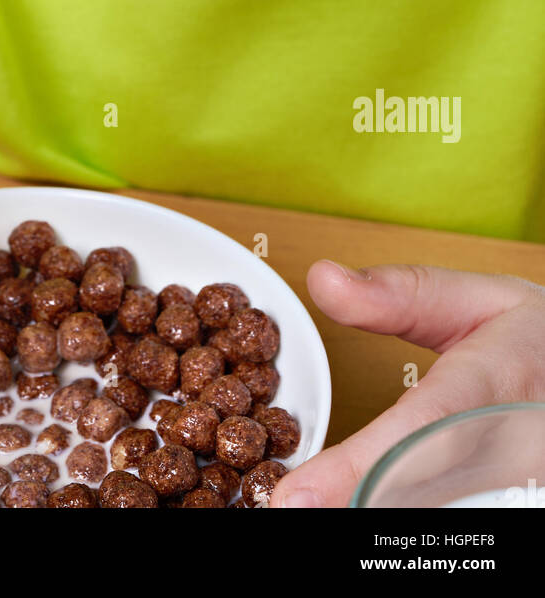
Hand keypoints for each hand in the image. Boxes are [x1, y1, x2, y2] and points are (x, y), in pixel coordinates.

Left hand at [269, 259, 544, 507]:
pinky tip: (357, 521)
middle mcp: (516, 444)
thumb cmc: (538, 345)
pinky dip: (412, 526)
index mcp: (497, 380)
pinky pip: (467, 530)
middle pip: (427, 494)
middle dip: (356, 506)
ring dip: (381, 522)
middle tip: (289, 514)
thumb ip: (400, 294)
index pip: (422, 429)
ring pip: (448, 523)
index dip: (358, 467)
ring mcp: (528, 490)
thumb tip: (323, 278)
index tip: (296, 496)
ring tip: (314, 520)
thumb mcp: (480, 301)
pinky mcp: (527, 509)